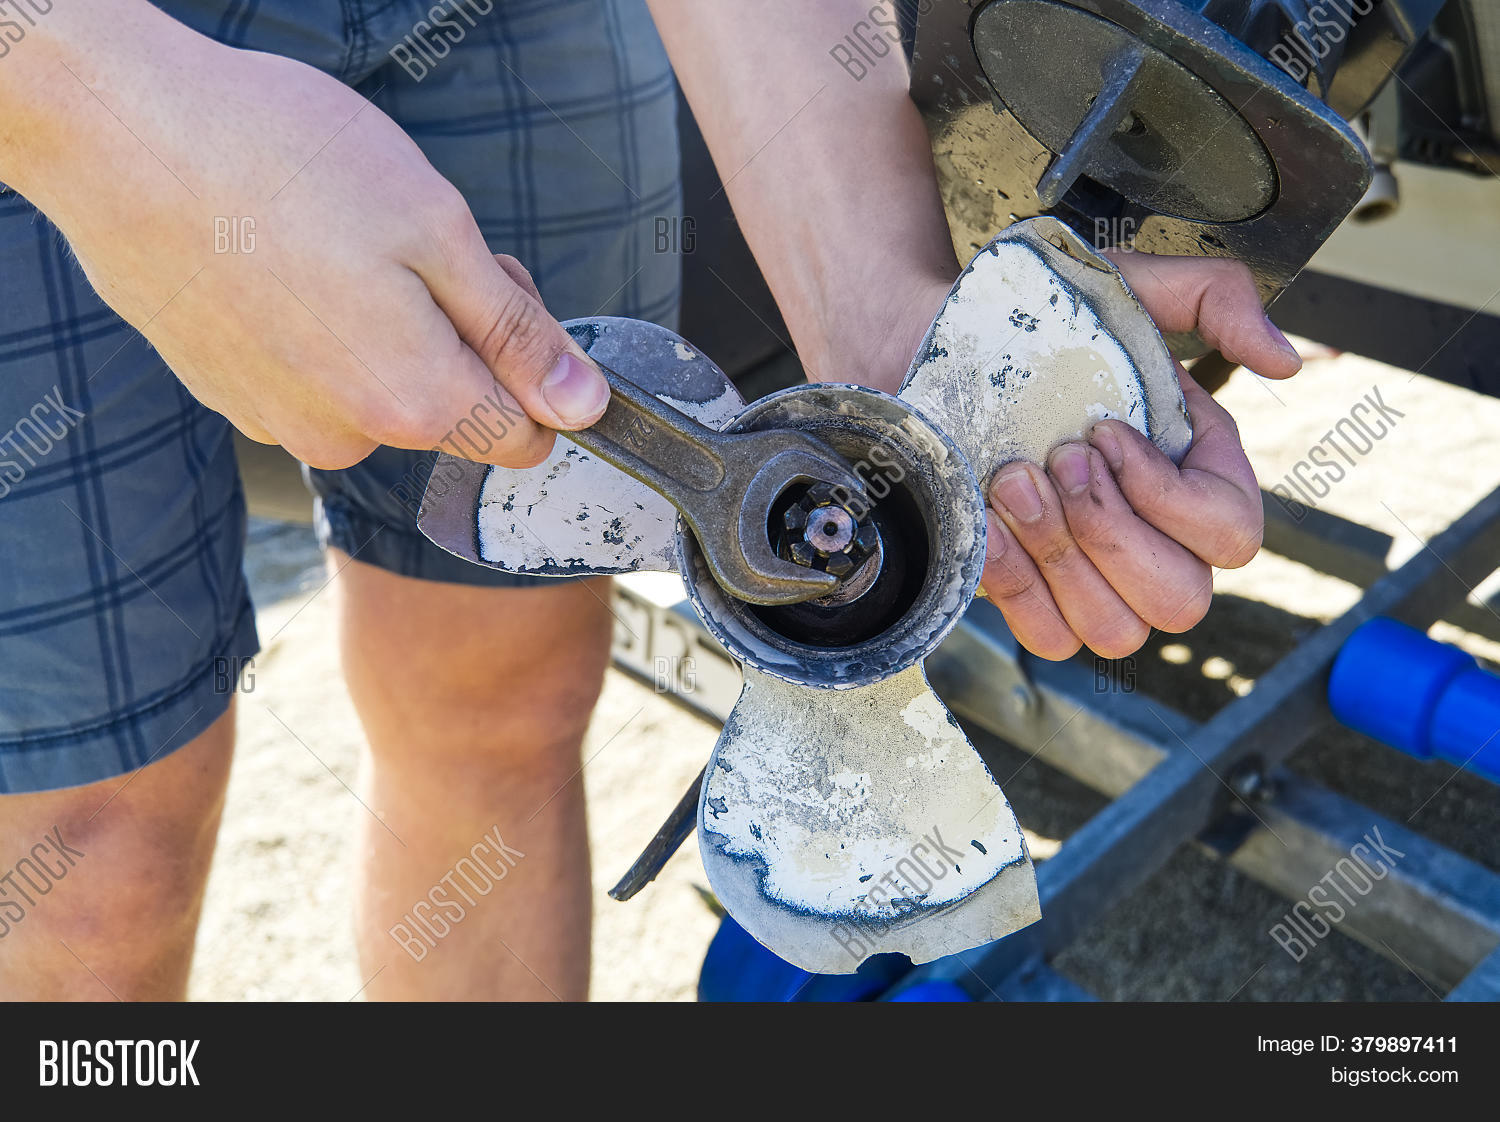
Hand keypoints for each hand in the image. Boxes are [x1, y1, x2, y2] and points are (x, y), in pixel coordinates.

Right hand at [2, 5, 606, 468]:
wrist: (117, 136)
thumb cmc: (284, 163)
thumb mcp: (438, 231)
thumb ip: (516, 334)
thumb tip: (584, 406)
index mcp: (417, 404)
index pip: (527, 439)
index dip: (536, 369)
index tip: (500, 295)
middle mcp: (350, 437)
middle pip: (454, 411)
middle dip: (459, 338)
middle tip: (419, 241)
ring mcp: (282, 423)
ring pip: (383, 395)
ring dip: (391, 331)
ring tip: (340, 242)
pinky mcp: (232, 397)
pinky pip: (316, 382)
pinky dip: (324, 332)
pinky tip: (290, 261)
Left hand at [979, 253, 1299, 658]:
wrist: (946, 352)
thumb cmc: (1046, 323)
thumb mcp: (1131, 287)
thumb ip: (1219, 300)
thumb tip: (1286, 365)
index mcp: (1202, 477)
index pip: (1231, 533)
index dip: (1165, 495)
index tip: (1103, 431)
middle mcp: (1162, 542)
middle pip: (1181, 599)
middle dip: (1109, 530)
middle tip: (1057, 460)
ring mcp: (1100, 583)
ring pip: (1117, 630)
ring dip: (1060, 556)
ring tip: (1012, 481)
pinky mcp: (1038, 603)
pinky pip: (1048, 637)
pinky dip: (1016, 586)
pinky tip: (988, 523)